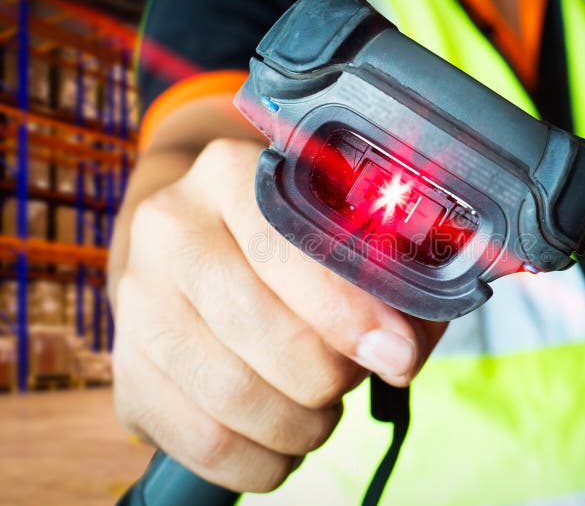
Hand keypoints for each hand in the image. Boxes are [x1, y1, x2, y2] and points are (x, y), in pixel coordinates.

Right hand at [111, 138, 447, 491]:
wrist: (201, 252)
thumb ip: (392, 279)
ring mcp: (138, 300)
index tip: (397, 356)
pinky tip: (284, 443)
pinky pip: (200, 441)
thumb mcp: (349, 237)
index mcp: (230, 176)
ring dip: (299, 424)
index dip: (350, 314)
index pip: (289, 252)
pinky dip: (260, 460)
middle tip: (352, 379)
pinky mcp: (127, 369)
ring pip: (231, 396)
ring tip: (321, 411)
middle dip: (329, 376)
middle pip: (261, 331)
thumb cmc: (294, 247)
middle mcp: (170, 228)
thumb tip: (405, 349)